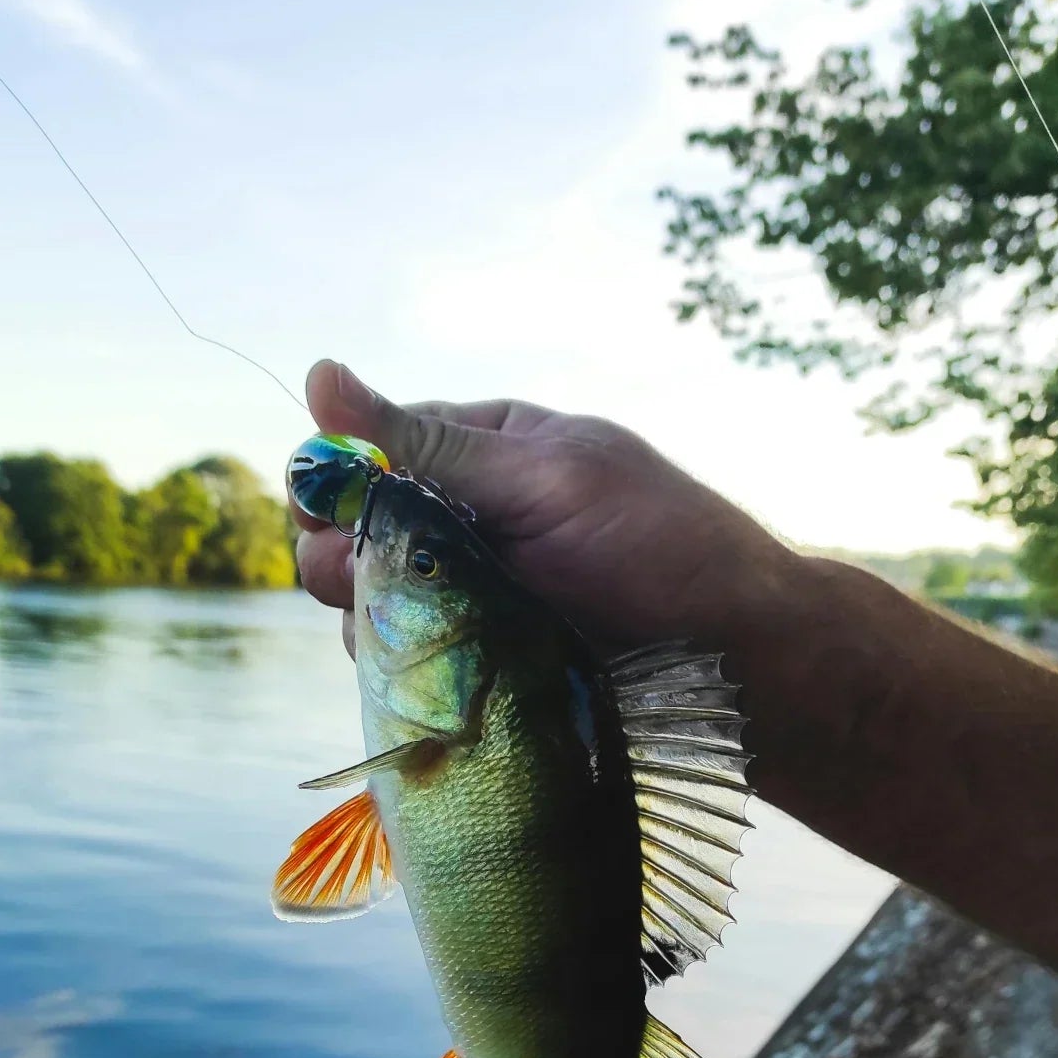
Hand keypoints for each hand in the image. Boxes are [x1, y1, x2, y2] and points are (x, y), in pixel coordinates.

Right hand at [291, 360, 791, 657]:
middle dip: (343, 558)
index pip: (369, 452)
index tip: (330, 514)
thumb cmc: (658, 549)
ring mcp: (470, 601)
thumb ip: (430, 445)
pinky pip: (408, 670)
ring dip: (374, 624)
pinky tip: (438, 682)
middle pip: (354, 534)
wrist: (737, 660)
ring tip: (426, 639)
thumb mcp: (544, 480)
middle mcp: (467, 524)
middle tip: (366, 584)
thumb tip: (320, 375)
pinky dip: (406, 676)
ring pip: (370, 609)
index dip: (336, 481)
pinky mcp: (480, 670)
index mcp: (484, 454)